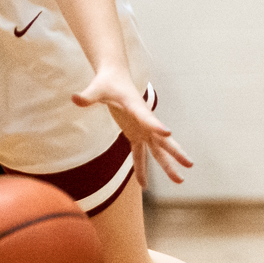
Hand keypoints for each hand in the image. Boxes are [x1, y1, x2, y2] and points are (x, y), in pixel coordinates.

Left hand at [73, 67, 192, 187]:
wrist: (115, 77)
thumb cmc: (107, 82)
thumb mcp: (96, 88)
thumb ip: (88, 96)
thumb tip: (74, 98)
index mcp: (136, 107)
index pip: (147, 117)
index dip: (156, 125)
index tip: (168, 133)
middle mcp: (144, 120)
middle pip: (162, 139)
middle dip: (175, 152)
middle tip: (189, 164)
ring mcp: (142, 129)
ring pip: (157, 150)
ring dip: (167, 165)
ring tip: (180, 180)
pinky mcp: (135, 133)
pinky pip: (140, 154)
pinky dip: (141, 169)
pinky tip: (143, 186)